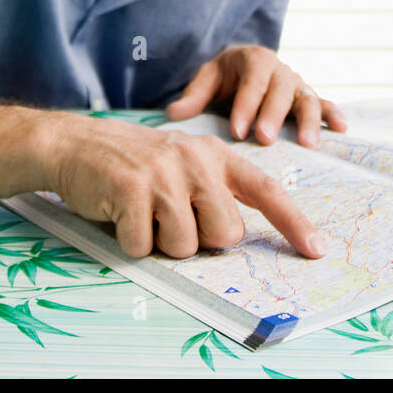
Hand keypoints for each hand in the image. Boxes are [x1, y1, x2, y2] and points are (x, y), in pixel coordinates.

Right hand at [48, 114, 326, 259]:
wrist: (75, 143)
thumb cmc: (133, 164)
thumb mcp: (182, 164)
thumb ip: (213, 192)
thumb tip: (234, 239)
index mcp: (215, 155)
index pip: (266, 190)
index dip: (293, 222)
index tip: (316, 248)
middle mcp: (196, 161)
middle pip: (226, 234)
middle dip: (199, 240)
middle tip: (169, 218)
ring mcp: (164, 173)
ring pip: (186, 246)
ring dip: (161, 243)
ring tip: (142, 212)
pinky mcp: (132, 189)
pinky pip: (144, 247)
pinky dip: (130, 242)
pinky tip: (119, 214)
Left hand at [164, 44, 347, 146]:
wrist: (244, 65)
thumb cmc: (224, 76)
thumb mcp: (206, 78)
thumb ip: (193, 96)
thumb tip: (173, 113)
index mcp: (254, 59)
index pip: (251, 82)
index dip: (246, 106)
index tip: (237, 131)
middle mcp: (280, 69)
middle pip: (281, 90)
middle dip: (273, 115)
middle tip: (265, 139)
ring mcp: (298, 83)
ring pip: (307, 98)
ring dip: (309, 121)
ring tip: (306, 144)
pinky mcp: (308, 97)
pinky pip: (325, 104)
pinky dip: (334, 114)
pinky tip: (342, 129)